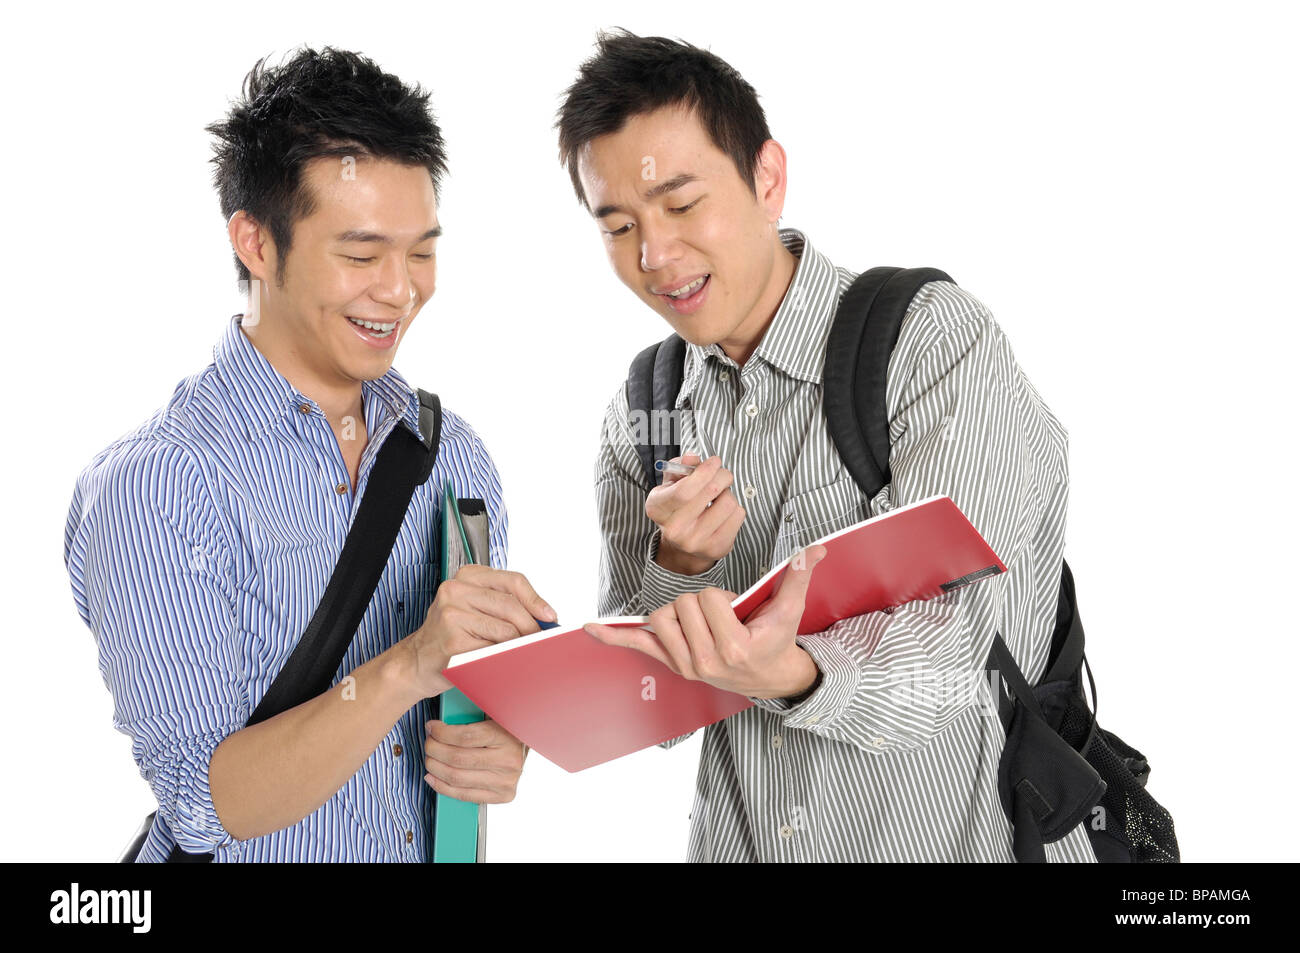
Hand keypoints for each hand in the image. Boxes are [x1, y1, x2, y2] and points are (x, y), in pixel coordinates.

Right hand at [403, 565, 555, 696]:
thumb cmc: (450, 636)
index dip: (536, 599)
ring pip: (505, 630)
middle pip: (511, 606)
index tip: (549, 615)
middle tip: (539, 641)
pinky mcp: (453, 640)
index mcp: (467, 576)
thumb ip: (503, 604)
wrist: (416, 662)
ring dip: (519, 645)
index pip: (512, 581)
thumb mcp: (474, 609)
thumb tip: (544, 614)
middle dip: (531, 626)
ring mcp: (452, 614)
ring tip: (521, 652)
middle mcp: (456, 590)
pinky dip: (503, 658)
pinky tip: (502, 661)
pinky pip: (492, 650)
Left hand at [424, 717, 527, 803]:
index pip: (465, 736)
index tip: (432, 727)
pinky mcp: (501, 795)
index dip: (442, 732)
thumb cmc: (507, 731)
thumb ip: (472, 718)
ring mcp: (505, 781)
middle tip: (428, 742)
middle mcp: (507, 761)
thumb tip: (440, 723)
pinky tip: (433, 777)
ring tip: (429, 758)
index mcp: (506, 736)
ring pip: (457, 778)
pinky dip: (442, 787)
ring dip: (435, 768)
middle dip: (434, 749)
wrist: (529, 749)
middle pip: (457, 758)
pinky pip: (463, 795)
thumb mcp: (495, 717)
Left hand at [585, 545, 826, 698]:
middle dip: (700, 600)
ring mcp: (686, 666)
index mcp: (733, 646)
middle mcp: (706, 661)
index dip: (721, 596)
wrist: (770, 677)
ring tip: (700, 619)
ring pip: (661, 617)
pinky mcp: (673, 665)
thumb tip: (811, 548)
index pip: (707, 599)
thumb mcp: (789, 609)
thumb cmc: (776, 639)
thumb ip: (797, 577)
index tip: (735, 609)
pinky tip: (590, 628)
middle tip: (721, 616)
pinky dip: (615, 637)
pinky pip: (639, 647)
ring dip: (677, 610)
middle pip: (681, 605)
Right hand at [647, 454, 745, 575]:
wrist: (683, 546)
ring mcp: (696, 541)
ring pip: (728, 502)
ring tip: (719, 497)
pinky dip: (735, 508)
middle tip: (722, 474)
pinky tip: (723, 512)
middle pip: (710, 491)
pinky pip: (738, 515)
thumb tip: (692, 458)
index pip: (684, 490)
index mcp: (658, 508)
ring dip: (728, 493)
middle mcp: (674, 528)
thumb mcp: (671, 484)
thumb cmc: (678, 507)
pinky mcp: (716, 548)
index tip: (714, 461)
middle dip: (722, 475)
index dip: (704, 471)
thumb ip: (681, 467)